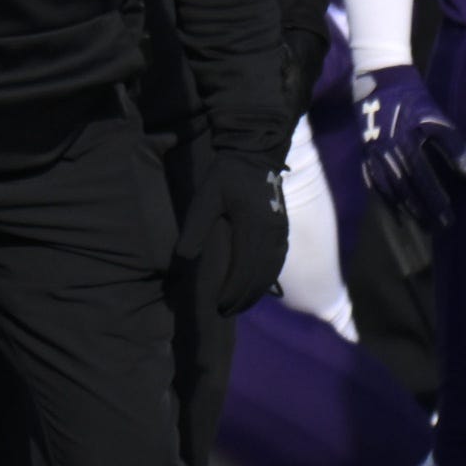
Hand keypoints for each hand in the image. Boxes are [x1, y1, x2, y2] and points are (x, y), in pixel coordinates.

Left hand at [177, 166, 288, 318]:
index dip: (232, 292)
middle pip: (260, 277)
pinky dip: (268, 278)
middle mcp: (271, 235)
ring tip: (239, 305)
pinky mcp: (282, 229)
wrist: (254, 154)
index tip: (217, 306)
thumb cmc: (225, 176)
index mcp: (252, 229)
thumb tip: (183, 257)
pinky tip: (258, 286)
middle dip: (243, 298)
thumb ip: (195, 228)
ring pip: (271, 271)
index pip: (244, 271)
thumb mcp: (205, 199)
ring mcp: (280, 232)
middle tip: (225, 312)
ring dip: (256, 291)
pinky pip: (277, 261)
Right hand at [355, 66, 465, 230]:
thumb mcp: (436, 117)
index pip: (423, 181)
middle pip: (405, 190)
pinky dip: (383, 198)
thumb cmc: (413, 98)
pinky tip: (393, 209)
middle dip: (421, 211)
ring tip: (416, 224)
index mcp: (406, 145)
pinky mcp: (365, 153)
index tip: (449, 219)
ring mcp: (372, 155)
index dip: (436, 201)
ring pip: (388, 189)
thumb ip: (454, 145)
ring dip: (403, 209)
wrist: (380, 80)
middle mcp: (386, 154)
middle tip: (436, 229)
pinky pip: (372, 181)